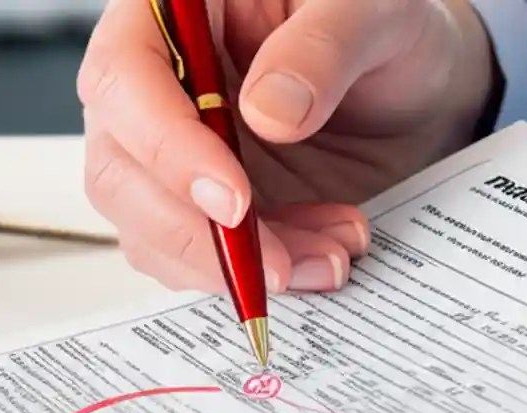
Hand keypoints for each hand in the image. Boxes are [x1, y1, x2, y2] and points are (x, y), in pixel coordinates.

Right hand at [78, 0, 497, 292]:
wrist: (409, 87)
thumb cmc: (381, 27)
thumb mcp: (375, 13)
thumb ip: (324, 47)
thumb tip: (269, 113)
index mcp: (169, 11)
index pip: (124, 76)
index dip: (166, 145)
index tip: (233, 199)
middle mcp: (150, 83)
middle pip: (117, 168)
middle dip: (194, 230)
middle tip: (275, 263)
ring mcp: (159, 151)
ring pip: (145, 227)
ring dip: (229, 263)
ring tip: (327, 254)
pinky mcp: (186, 206)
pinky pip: (187, 257)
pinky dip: (248, 273)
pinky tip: (317, 252)